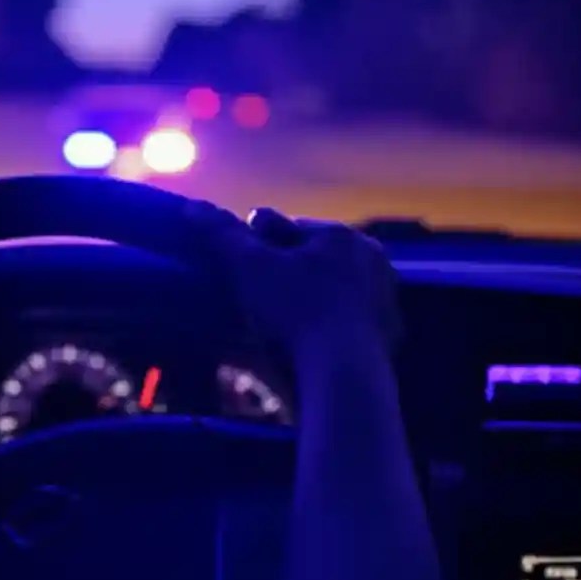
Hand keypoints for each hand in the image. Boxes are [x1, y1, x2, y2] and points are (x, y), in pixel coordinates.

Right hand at [183, 201, 399, 352]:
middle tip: (258, 295)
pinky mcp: (388, 333)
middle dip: (288, 269)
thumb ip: (221, 234)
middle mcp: (370, 257)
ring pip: (334, 289)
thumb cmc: (294, 311)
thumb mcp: (249, 267)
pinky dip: (329, 326)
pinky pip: (349, 321)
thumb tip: (192, 206)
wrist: (344, 373)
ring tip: (279, 322)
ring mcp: (383, 296)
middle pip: (315, 257)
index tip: (240, 262)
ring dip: (310, 297)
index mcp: (339, 234)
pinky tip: (308, 343)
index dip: (258, 242)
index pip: (288, 226)